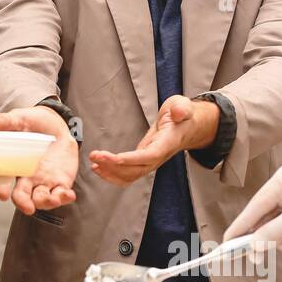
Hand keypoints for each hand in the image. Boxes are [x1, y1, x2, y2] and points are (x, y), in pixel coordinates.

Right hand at [0, 106, 76, 214]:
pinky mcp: (61, 181)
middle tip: (28, 207)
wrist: (54, 126)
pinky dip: (65, 197)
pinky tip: (69, 194)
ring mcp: (44, 181)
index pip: (3, 181)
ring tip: (54, 198)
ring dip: (47, 202)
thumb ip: (7, 122)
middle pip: (22, 197)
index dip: (1, 189)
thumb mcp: (19, 119)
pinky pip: (61, 194)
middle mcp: (27, 178)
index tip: (3, 194)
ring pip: (42, 199)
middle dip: (24, 204)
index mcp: (13, 166)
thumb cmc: (32, 124)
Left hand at [88, 95, 218, 185]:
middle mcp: (158, 156)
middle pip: (135, 169)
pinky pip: (127, 175)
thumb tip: (179, 113)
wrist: (187, 126)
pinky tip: (99, 168)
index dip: (132, 159)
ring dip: (110, 172)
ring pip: (130, 176)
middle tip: (96, 156)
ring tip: (94, 163)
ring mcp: (150, 161)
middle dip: (113, 166)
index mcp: (167, 143)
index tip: (115, 158)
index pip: (149, 156)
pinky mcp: (142, 162)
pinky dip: (112, 174)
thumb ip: (182, 109)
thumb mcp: (183, 105)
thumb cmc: (183, 115)